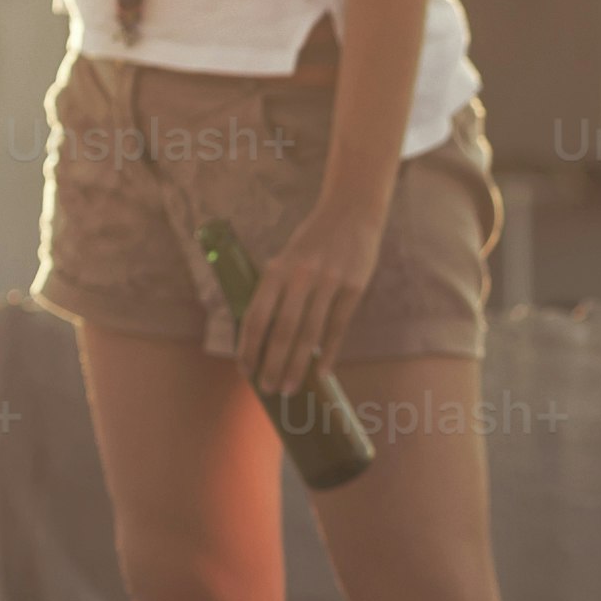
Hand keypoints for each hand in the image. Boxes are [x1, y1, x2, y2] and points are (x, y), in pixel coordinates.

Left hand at [242, 195, 381, 401]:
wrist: (352, 211)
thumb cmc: (313, 242)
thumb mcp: (287, 259)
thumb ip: (277, 291)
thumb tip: (266, 336)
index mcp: (277, 269)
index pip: (257, 316)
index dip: (249, 347)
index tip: (246, 370)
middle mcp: (301, 276)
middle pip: (282, 331)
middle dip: (272, 364)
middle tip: (268, 389)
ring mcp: (329, 282)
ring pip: (310, 334)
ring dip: (297, 365)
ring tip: (289, 387)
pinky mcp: (354, 287)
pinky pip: (338, 327)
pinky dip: (328, 353)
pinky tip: (321, 372)